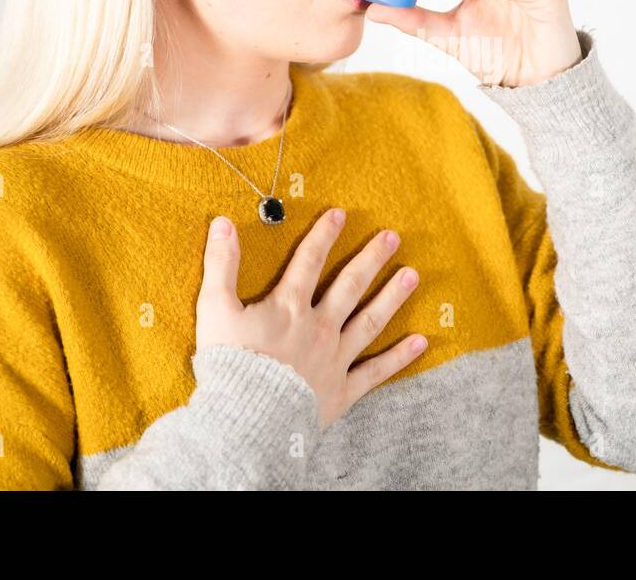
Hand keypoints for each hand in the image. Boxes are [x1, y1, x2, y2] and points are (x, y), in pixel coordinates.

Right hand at [195, 211, 426, 430]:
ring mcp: (334, 359)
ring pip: (369, 322)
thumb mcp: (214, 309)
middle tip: (392, 237)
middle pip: (349, 286)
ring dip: (392, 297)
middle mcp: (319, 327)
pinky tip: (421, 342)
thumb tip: (222, 222)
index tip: (341, 214)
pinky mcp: (341, 391)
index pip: (309, 261)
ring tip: (412, 276)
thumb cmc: (228, 365)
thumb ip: (221, 265)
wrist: (246, 420)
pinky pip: (375, 372)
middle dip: (371, 259)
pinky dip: (399, 357)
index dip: (324, 235)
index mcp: (289, 307)